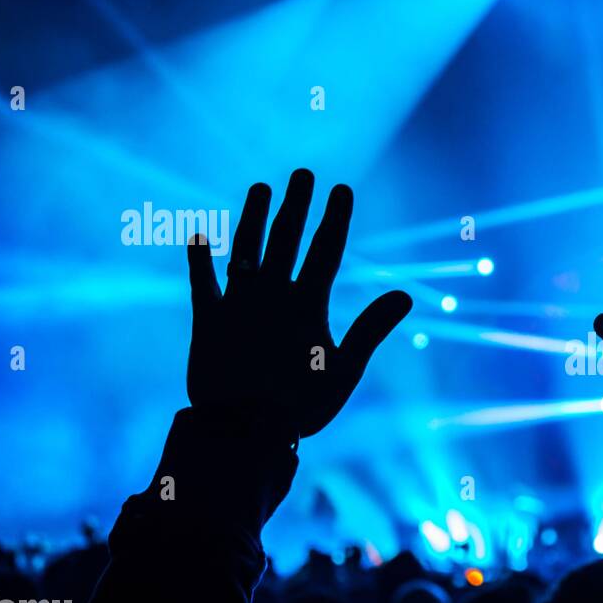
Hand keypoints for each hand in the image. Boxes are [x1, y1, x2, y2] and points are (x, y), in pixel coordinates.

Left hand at [186, 169, 411, 440]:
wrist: (241, 429)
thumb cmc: (300, 405)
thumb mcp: (345, 370)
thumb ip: (372, 328)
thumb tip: (405, 296)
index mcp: (307, 304)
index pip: (326, 249)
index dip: (335, 217)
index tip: (341, 189)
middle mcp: (271, 293)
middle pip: (286, 237)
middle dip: (296, 203)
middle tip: (302, 173)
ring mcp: (236, 303)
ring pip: (245, 248)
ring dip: (253, 217)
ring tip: (260, 189)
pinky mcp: (206, 319)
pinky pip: (201, 281)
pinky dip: (200, 258)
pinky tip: (197, 234)